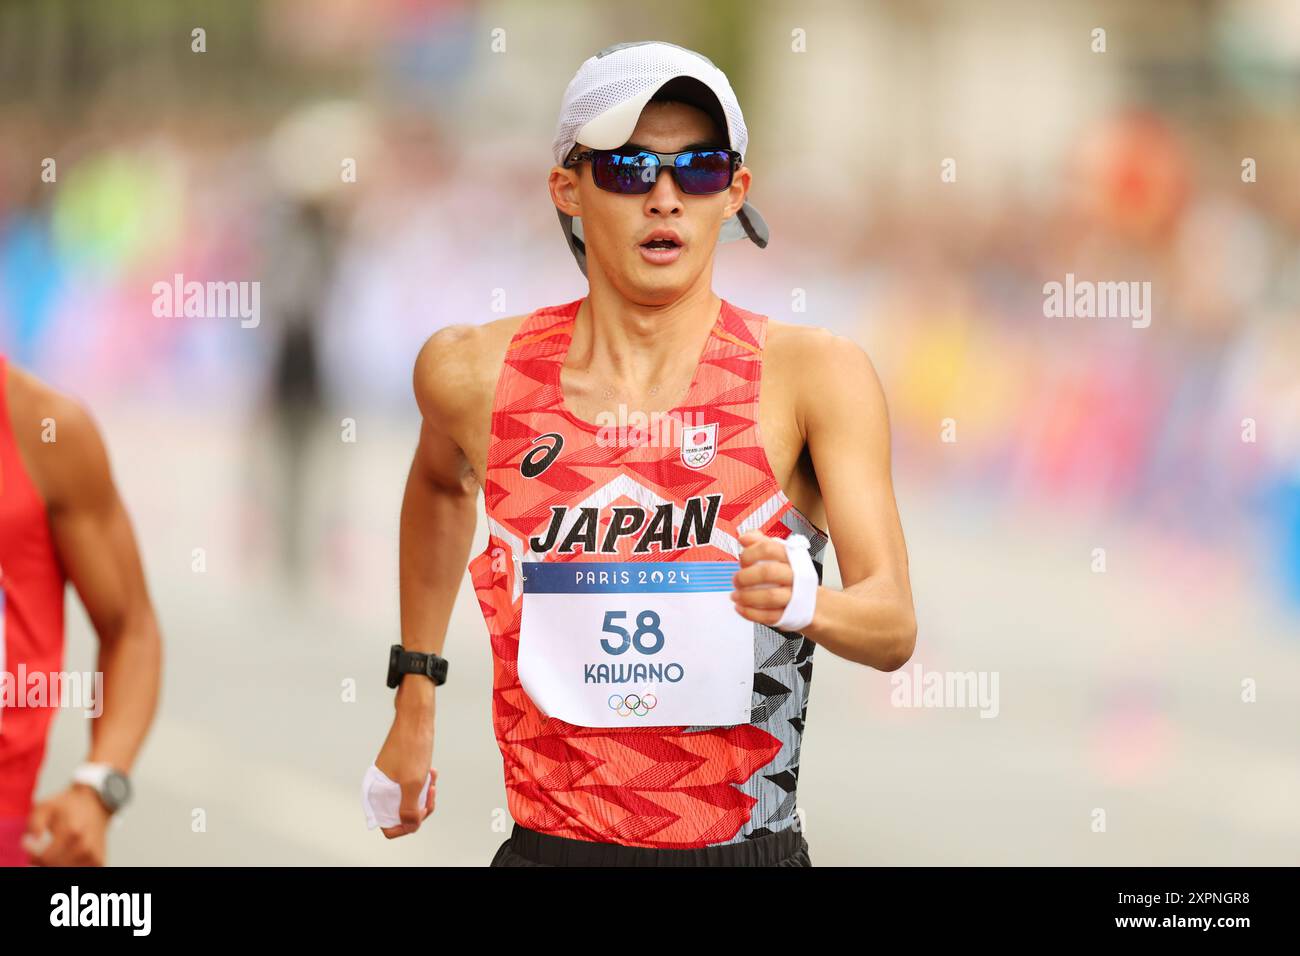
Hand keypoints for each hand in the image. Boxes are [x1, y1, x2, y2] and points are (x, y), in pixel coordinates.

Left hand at [23, 785, 110, 865]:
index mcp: (72, 832)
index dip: (33, 854)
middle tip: (42, 848)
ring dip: (55, 863)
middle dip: (42, 859)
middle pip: (53, 865)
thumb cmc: (69, 807)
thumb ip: (35, 822)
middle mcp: (84, 846)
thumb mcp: (47, 807)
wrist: (96, 805)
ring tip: (56, 850)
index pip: (45, 857)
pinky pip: (76, 870)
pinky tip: (68, 855)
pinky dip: (69, 865)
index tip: (29, 844)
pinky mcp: (98, 861)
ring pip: (64, 869)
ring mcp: (92, 855)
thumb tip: (32, 838)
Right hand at [375, 678, 436, 838]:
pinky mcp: (400, 772)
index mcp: (375, 795)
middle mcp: (380, 790)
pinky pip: (413, 788)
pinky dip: (425, 784)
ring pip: (411, 802)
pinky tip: (432, 771)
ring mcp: (391, 781)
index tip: (420, 811)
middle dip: (420, 808)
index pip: (388, 827)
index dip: (407, 826)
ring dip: (425, 794)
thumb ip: (410, 809)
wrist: (416, 718)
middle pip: (401, 817)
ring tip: (432, 778)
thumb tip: (410, 826)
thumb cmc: (412, 747)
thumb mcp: (413, 782)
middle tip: (430, 792)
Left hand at [731, 530, 794, 626]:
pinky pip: (769, 616)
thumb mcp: (782, 556)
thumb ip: (762, 543)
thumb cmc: (794, 577)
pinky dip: (751, 613)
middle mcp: (796, 575)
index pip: (769, 548)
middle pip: (768, 572)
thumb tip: (745, 537)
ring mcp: (796, 596)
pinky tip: (741, 607)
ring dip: (747, 596)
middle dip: (746, 576)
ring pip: (770, 596)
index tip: (742, 560)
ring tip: (736, 595)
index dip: (750, 553)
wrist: (815, 604)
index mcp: (793, 557)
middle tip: (736, 580)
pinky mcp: (791, 615)